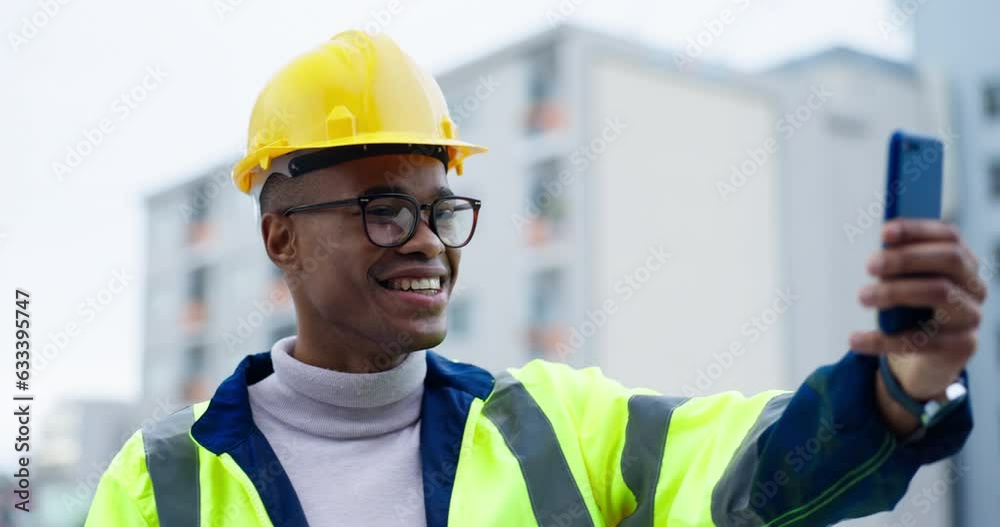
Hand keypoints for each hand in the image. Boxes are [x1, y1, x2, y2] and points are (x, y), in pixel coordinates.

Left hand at [850, 219, 985, 403]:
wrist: (926, 360)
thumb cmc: (911, 311)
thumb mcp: (904, 285)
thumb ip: (897, 267)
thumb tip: (878, 255)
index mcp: (962, 262)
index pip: (949, 236)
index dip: (918, 230)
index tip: (884, 232)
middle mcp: (974, 286)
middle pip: (950, 259)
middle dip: (907, 258)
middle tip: (869, 265)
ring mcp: (971, 315)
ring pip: (940, 292)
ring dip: (896, 291)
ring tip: (862, 296)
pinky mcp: (961, 345)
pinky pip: (922, 340)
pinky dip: (883, 339)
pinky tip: (855, 340)